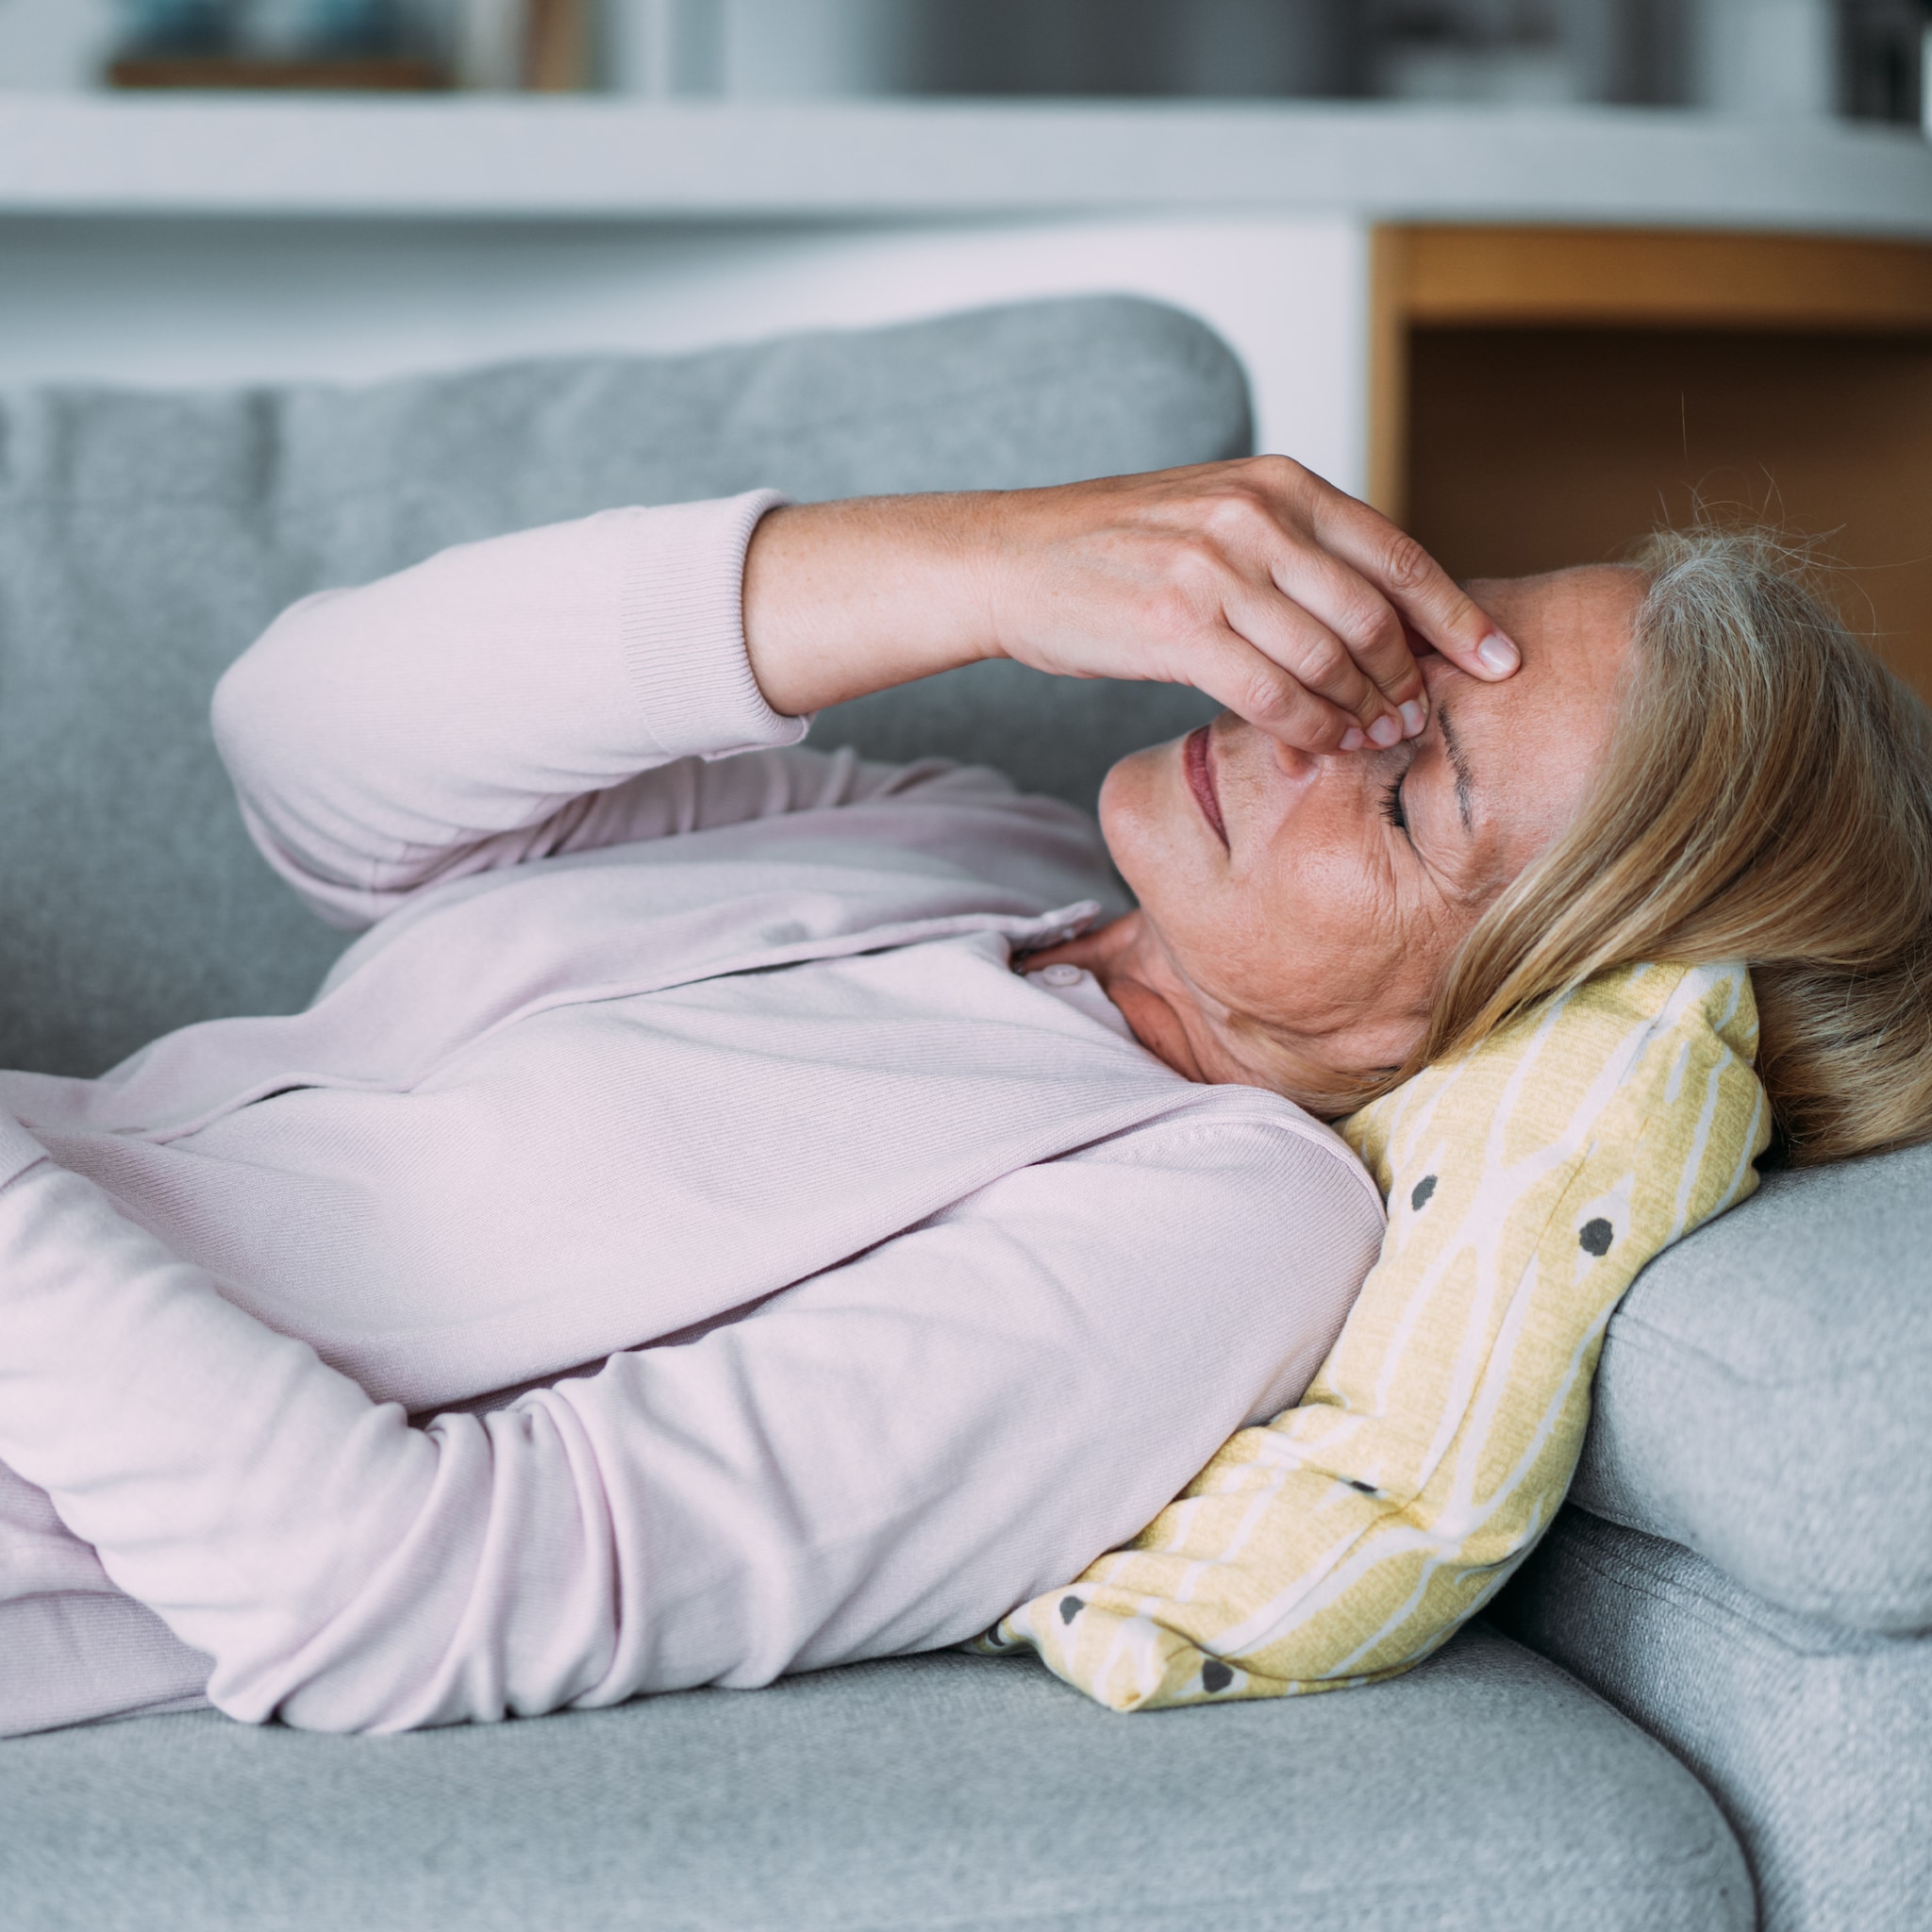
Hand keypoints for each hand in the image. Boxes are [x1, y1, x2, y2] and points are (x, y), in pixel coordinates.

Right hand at [978, 458, 1517, 750]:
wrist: (1010, 560)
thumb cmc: (1116, 549)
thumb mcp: (1217, 514)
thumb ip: (1294, 546)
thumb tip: (1378, 610)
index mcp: (1278, 484)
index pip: (1398, 553)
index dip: (1457, 616)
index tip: (1500, 661)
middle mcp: (1255, 516)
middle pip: (1373, 613)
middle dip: (1410, 679)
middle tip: (1421, 720)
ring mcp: (1215, 569)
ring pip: (1329, 658)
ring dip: (1364, 711)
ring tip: (1379, 740)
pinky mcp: (1175, 625)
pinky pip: (1272, 691)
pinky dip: (1309, 727)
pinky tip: (1319, 745)